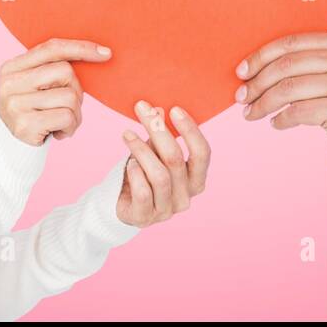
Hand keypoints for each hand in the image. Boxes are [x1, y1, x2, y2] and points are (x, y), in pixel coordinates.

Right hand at [0, 38, 112, 145]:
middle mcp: (10, 83)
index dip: (80, 48)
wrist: (12, 149)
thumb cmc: (34, 112)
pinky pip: (66, 117)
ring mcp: (15, 104)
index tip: (106, 53)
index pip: (52, 48)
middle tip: (67, 107)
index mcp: (13, 67)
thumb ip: (53, 68)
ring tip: (62, 122)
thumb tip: (99, 52)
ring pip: (69, 96)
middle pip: (65, 72)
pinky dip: (70, 127)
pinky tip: (59, 132)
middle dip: (76, 90)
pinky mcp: (24, 125)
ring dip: (75, 113)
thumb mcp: (36, 85)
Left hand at [116, 100, 210, 227]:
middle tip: (142, 108)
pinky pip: (143, 192)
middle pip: (175, 159)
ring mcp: (166, 210)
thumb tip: (158, 110)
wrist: (124, 204)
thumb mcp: (155, 153)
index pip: (202, 153)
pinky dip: (135, 173)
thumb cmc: (145, 173)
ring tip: (127, 134)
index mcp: (196, 180)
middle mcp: (185, 197)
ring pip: (159, 175)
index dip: (190, 130)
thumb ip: (159, 136)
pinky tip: (129, 163)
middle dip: (158, 129)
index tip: (174, 109)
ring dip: (141, 149)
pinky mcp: (145, 218)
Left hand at [236, 32, 326, 184]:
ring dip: (263, 103)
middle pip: (286, 65)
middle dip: (257, 82)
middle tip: (241, 96)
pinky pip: (297, 112)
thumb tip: (258, 65)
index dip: (261, 56)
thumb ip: (310, 62)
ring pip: (288, 89)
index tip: (242, 70)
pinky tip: (276, 123)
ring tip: (251, 112)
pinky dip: (280, 119)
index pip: (292, 42)